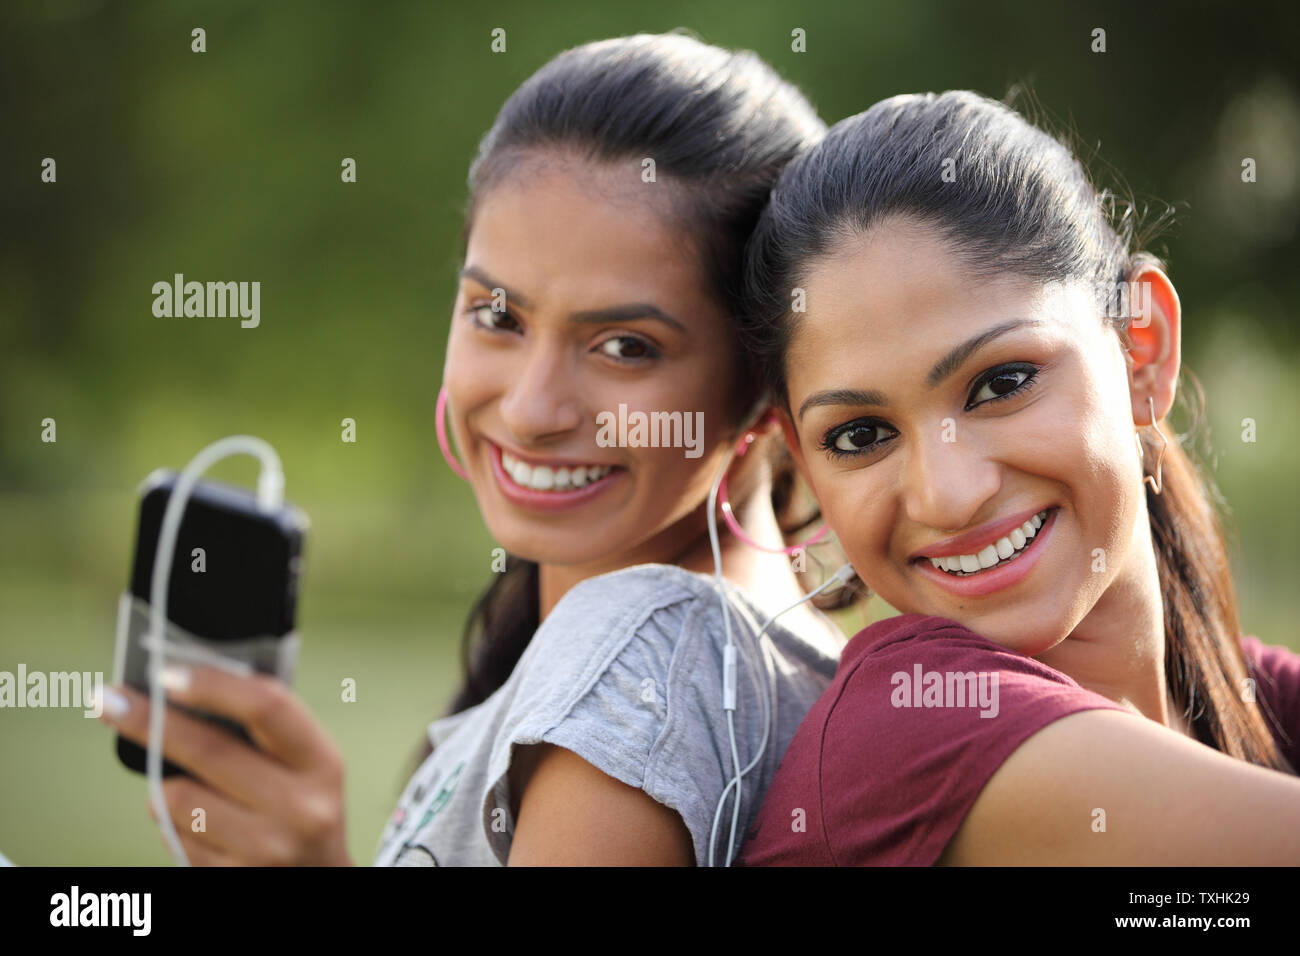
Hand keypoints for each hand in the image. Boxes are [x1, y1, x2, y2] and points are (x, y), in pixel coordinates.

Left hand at [97, 665, 352, 865]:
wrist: (318, 879)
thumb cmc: (303, 805)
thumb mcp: (306, 762)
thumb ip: (264, 726)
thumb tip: (185, 686)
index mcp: (321, 763)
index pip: (267, 708)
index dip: (214, 686)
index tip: (167, 674)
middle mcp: (300, 807)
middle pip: (207, 750)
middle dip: (149, 721)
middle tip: (108, 699)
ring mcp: (265, 849)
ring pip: (177, 797)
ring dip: (167, 785)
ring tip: (190, 786)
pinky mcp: (230, 878)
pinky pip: (173, 835)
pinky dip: (173, 822)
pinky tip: (199, 822)